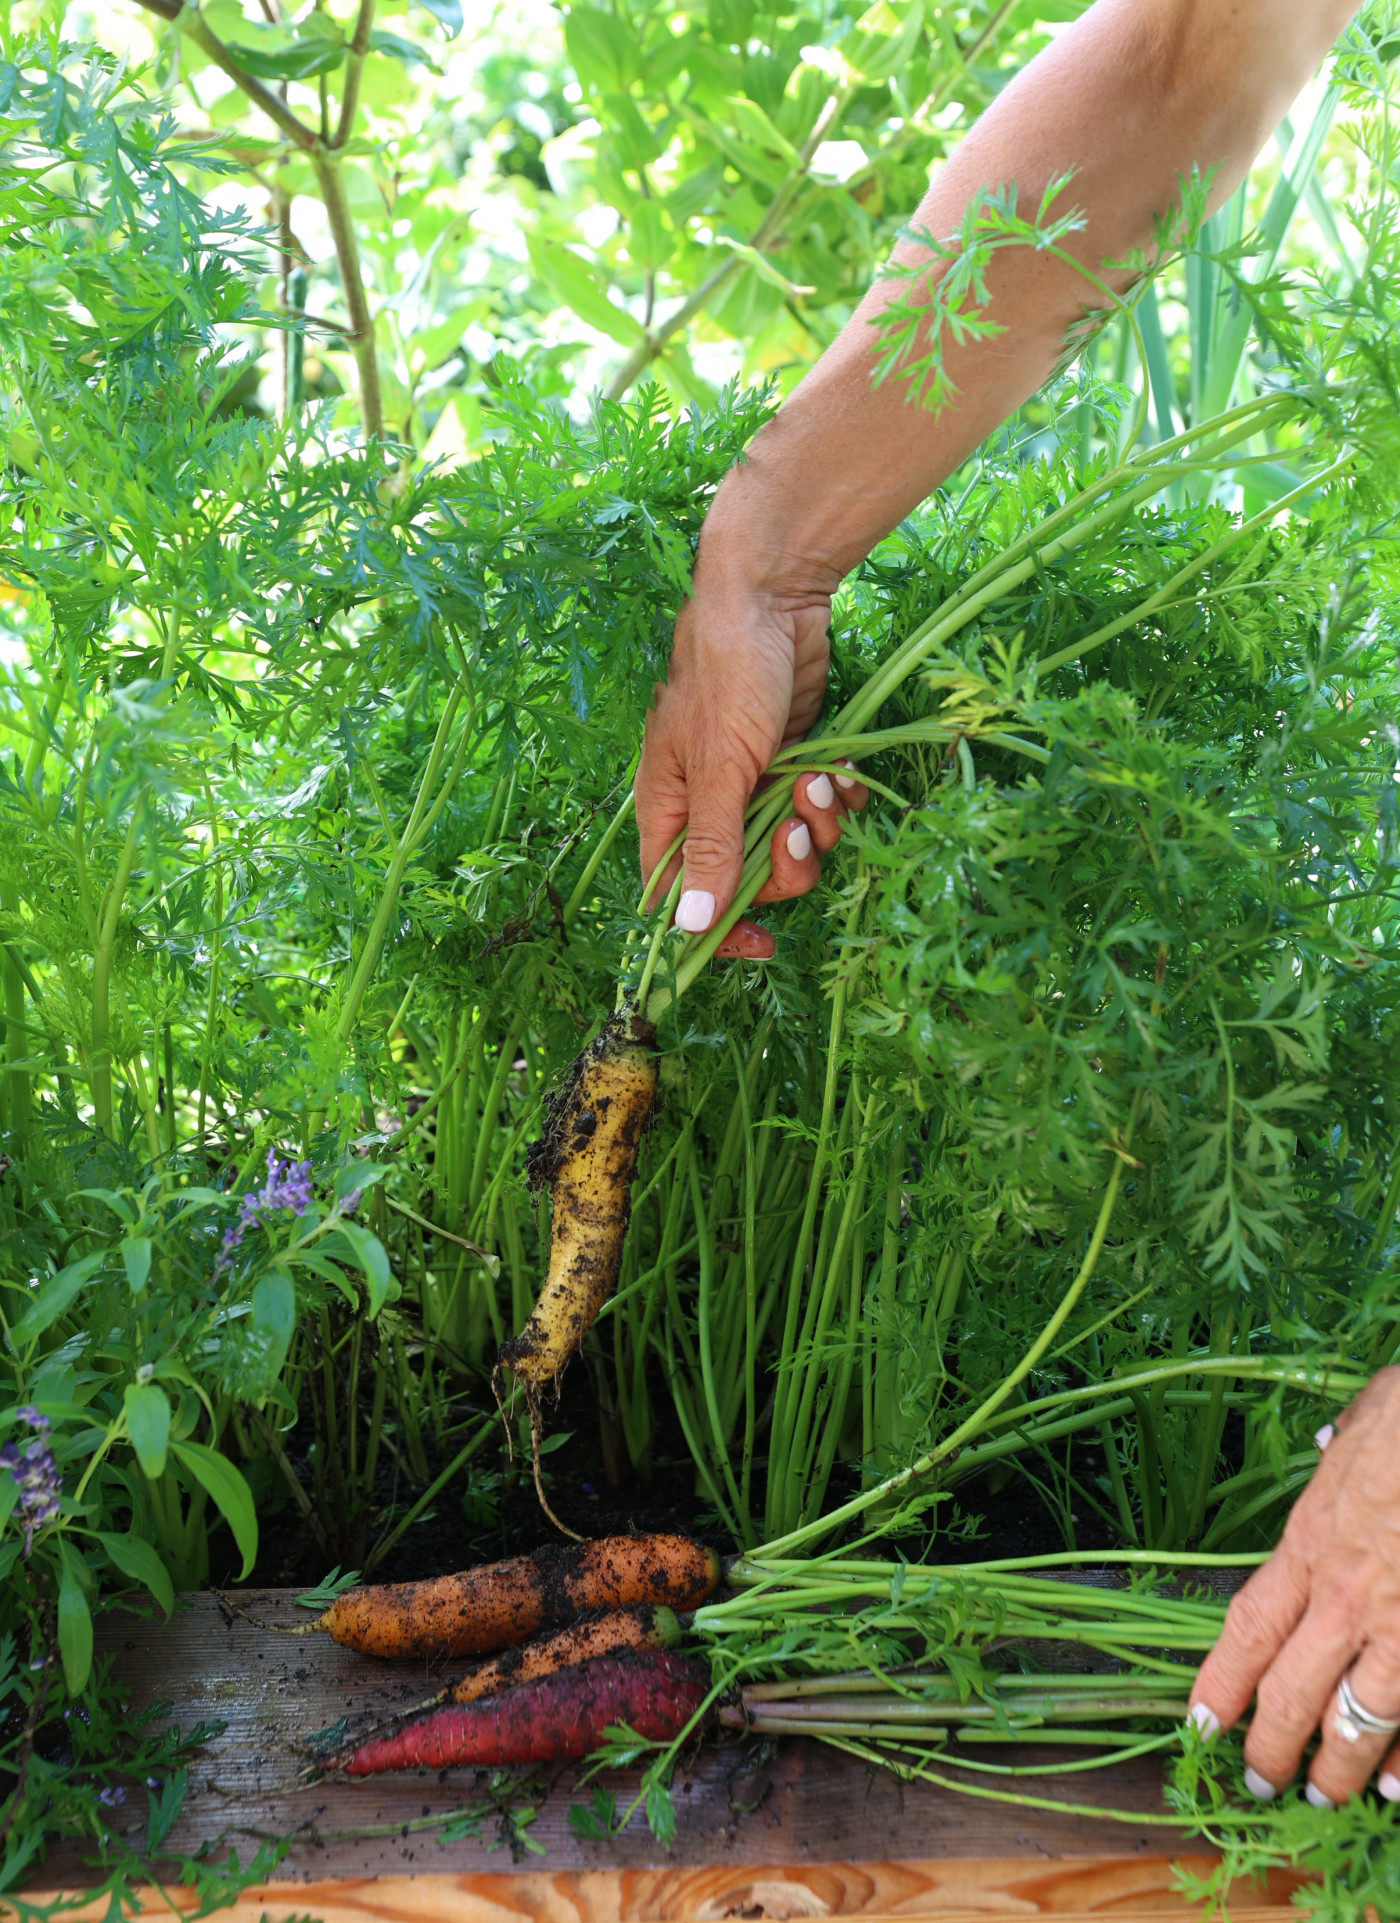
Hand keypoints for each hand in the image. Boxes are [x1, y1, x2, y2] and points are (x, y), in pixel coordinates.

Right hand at [635, 569, 866, 958]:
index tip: (764, 942)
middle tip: (800, 823)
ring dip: (819, 822)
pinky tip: (842, 767)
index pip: (682, 897)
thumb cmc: (727, 673)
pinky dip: (839, 795)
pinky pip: (824, 807)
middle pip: (751, 878)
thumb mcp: (718, 767)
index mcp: (670, 810)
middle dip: (787, 861)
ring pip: (796, 844)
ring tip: (821, 777)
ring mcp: (756, 782)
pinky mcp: (796, 759)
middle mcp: (710, 804)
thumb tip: (688, 927)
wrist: (772, 595)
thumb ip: (710, 847)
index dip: (720, 927)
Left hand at [1190, 1367, 1399, 1806]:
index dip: (1220, 1680)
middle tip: (1260, 1786)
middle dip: (1272, 1748)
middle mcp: (1346, 1598)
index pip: (1248, 1627)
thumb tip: (1331, 1443)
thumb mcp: (1365, 1417)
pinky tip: (1398, 1791)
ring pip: (1357, 1722)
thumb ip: (1343, 1445)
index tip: (1198, 1723)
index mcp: (1311, 1543)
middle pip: (1292, 1692)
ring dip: (1339, 1770)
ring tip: (1327, 1803)